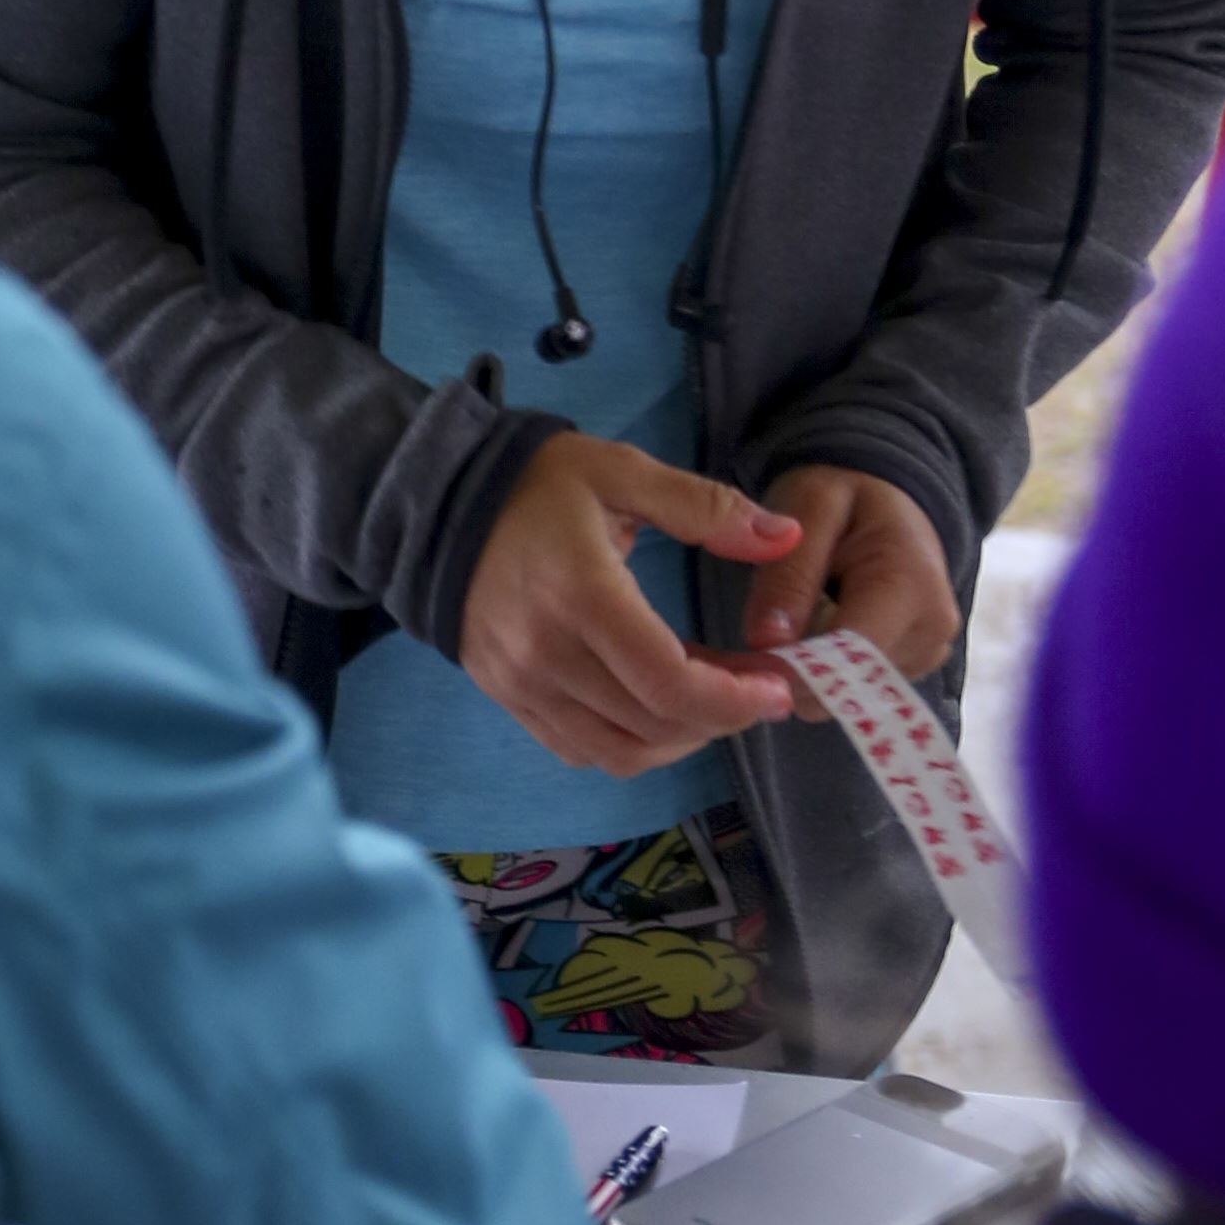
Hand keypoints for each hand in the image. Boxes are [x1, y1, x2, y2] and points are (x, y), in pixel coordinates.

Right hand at [458, 437, 812, 783]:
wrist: (438, 503)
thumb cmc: (538, 484)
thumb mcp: (623, 473)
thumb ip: (707, 508)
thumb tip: (786, 535)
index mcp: (581, 594)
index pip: (667, 683)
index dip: (733, 700)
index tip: (777, 687)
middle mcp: (546, 653)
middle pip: (652, 725)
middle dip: (721, 717)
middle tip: (758, 688)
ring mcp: (521, 684)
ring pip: (619, 751)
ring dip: (680, 739)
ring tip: (713, 700)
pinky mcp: (506, 697)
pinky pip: (580, 749)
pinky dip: (632, 744)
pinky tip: (659, 710)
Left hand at [707, 466, 959, 691]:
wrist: (888, 494)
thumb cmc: (844, 491)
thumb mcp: (808, 506)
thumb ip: (788, 573)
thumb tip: (765, 642)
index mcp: (909, 585)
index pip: (846, 660)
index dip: (788, 668)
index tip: (741, 659)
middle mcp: (931, 630)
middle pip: (845, 687)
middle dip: (793, 669)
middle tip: (763, 624)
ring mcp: (927, 652)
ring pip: (844, 695)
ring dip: (807, 668)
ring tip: (798, 615)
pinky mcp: (915, 665)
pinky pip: (853, 688)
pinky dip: (824, 669)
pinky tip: (819, 626)